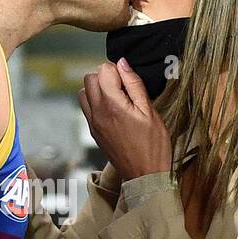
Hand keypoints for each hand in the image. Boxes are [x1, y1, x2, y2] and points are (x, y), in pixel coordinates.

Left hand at [79, 58, 172, 180]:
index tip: (130, 82)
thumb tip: (122, 63)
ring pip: (84, 93)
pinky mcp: (94, 132)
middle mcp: (97, 112)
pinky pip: (86, 108)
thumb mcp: (150, 111)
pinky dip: (96, 102)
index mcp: (111, 105)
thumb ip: (134, 84)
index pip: (102, 70)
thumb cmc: (153, 145)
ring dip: (98, 89)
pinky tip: (114, 110)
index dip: (118, 71)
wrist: (145, 175)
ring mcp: (93, 123)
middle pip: (89, 78)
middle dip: (105, 77)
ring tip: (118, 98)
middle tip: (124, 88)